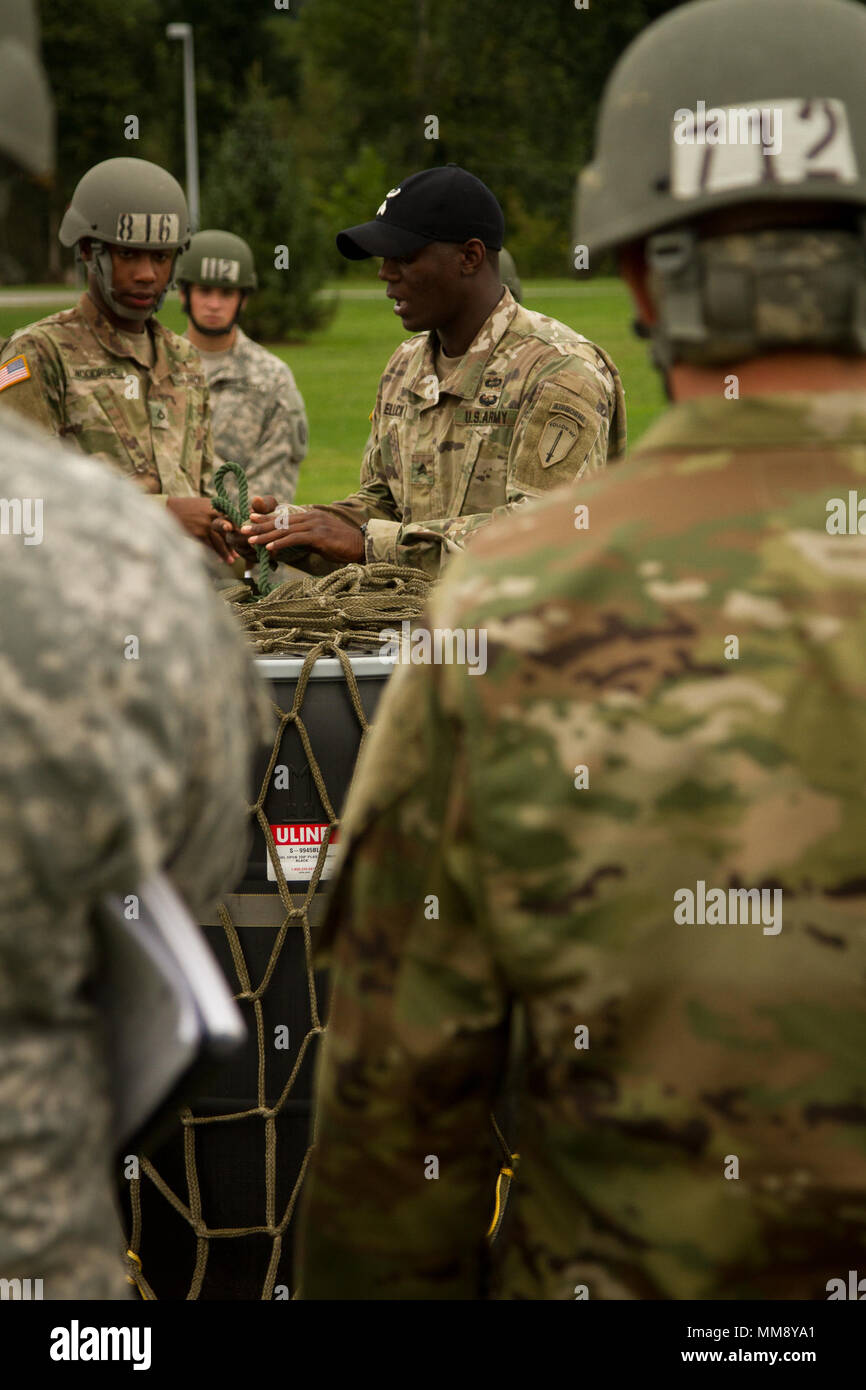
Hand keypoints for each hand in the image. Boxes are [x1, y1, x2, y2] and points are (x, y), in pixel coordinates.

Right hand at [166, 496, 238, 562]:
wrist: (170, 508)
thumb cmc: (188, 507)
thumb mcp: (204, 504)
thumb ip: (216, 512)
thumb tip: (229, 522)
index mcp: (216, 508)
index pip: (231, 519)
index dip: (238, 530)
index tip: (244, 537)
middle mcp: (212, 516)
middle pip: (227, 532)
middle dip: (234, 543)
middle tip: (239, 554)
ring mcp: (205, 525)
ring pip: (219, 541)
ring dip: (226, 552)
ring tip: (232, 561)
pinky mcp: (198, 533)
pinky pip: (208, 546)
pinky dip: (214, 553)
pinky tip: (218, 560)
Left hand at [242, 500, 364, 563]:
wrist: (361, 546)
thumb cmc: (341, 546)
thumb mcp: (319, 540)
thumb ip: (304, 539)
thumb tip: (286, 545)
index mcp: (310, 516)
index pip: (284, 516)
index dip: (266, 518)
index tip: (250, 519)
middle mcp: (311, 516)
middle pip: (281, 521)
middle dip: (260, 525)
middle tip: (243, 528)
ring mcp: (315, 525)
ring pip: (285, 529)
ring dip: (266, 535)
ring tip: (251, 540)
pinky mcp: (318, 535)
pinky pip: (295, 539)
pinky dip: (281, 543)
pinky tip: (270, 548)